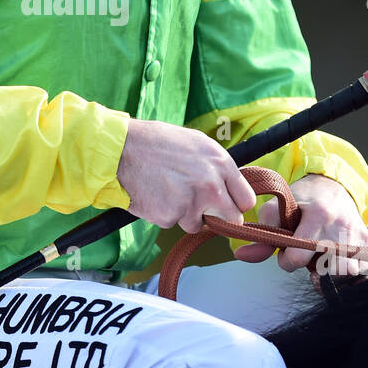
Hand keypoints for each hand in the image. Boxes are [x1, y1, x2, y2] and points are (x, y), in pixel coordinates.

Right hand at [116, 119, 256, 232]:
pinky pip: (173, 223)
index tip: (227, 205)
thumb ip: (217, 167)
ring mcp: (191, 203)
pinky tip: (155, 194)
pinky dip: (164, 214)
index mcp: (221, 163)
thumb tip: (229, 186)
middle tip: (202, 209)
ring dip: (186, 215)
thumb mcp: (196, 143)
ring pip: (197, 224)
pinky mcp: (170, 217)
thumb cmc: (156, 143)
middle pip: (232, 221)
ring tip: (168, 191)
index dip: (236, 204)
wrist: (121, 150)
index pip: (246, 200)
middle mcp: (211, 185)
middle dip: (219, 218)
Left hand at [232, 173, 367, 276]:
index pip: (300, 255)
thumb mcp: (277, 210)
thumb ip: (261, 235)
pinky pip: (363, 273)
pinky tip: (337, 263)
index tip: (287, 254)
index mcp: (318, 215)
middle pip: (330, 270)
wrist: (332, 189)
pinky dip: (349, 275)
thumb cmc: (301, 202)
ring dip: (332, 275)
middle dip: (314, 271)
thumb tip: (242, 255)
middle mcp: (342, 226)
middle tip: (307, 260)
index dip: (288, 261)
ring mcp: (359, 236)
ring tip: (322, 262)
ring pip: (348, 274)